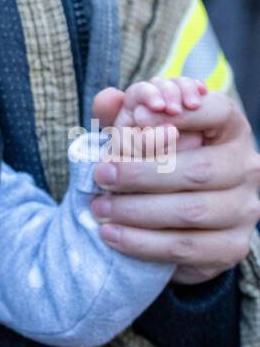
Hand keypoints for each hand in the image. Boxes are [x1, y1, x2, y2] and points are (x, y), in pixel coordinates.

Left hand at [89, 85, 259, 283]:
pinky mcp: (233, 247)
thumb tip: (106, 99)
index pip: (216, 111)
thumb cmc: (160, 161)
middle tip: (101, 176)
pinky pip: (186, 247)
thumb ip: (122, 112)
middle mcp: (246, 167)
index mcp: (230, 128)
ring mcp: (244, 209)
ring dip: (137, 211)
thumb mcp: (141, 132)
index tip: (136, 116)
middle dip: (141, 174)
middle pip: (199, 170)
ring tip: (100, 208)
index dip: (180, 114)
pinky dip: (143, 243)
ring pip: (191, 212)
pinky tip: (113, 235)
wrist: (178, 219)